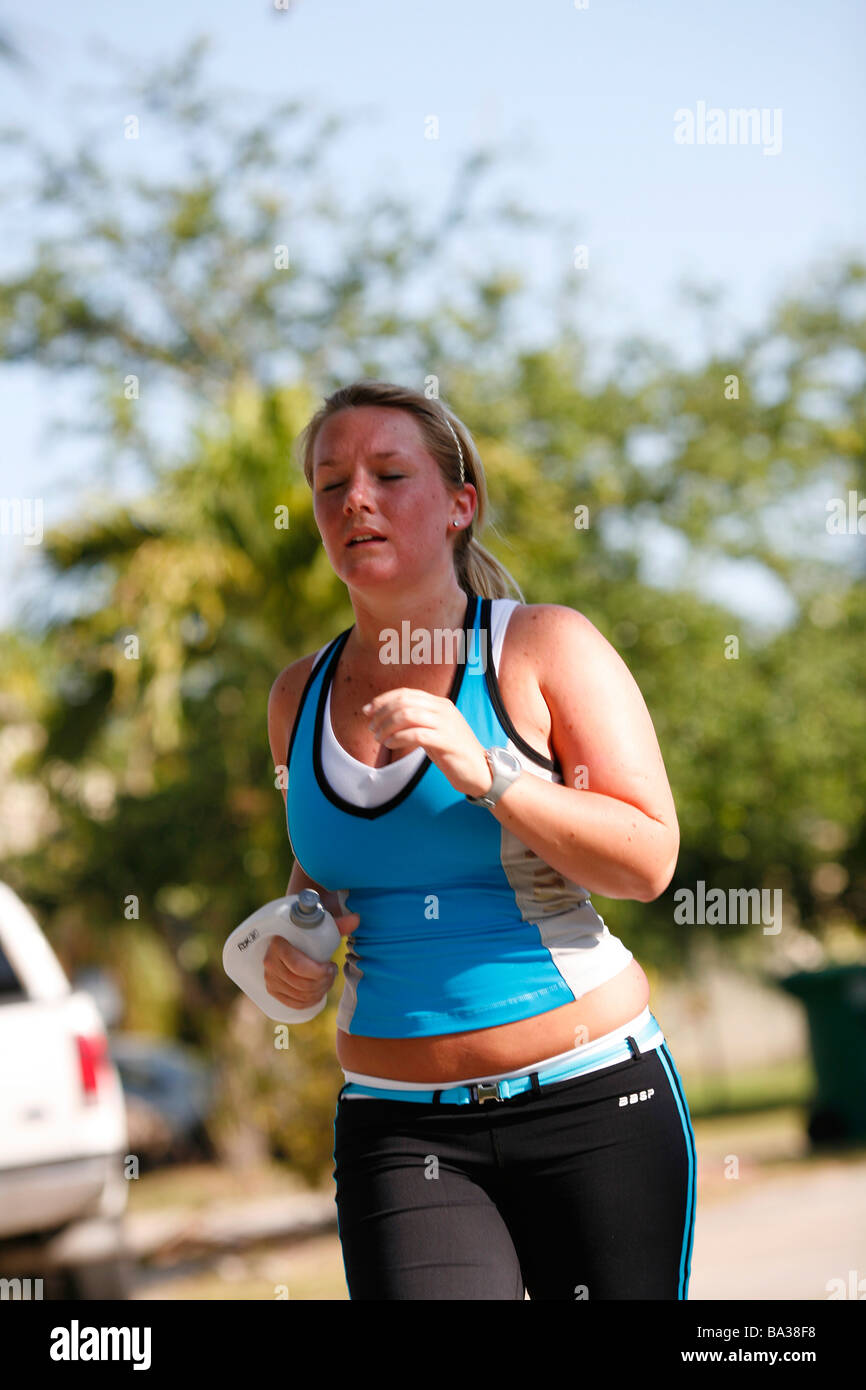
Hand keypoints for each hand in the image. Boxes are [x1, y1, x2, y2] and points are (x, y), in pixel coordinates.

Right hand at [263, 888, 358, 1009]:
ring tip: (328, 980)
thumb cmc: (307, 932)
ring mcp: (270, 978)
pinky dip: (310, 1001)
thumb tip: (356, 919)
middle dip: (323, 982)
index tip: (331, 965)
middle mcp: (270, 963)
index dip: (320, 971)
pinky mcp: (273, 990)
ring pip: (300, 994)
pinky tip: (319, 992)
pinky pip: (294, 1003)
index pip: (299, 966)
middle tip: (332, 973)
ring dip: (319, 991)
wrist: (289, 938)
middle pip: (301, 983)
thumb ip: (337, 923)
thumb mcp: (320, 925)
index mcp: (278, 945)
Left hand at [362, 689, 492, 798]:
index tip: (367, 710)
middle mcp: (443, 709)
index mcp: (439, 703)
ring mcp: (446, 724)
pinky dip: (398, 739)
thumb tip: (386, 716)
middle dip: (382, 714)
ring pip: (407, 716)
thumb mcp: (434, 729)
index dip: (383, 700)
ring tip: (379, 738)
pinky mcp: (446, 741)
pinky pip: (416, 734)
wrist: (480, 770)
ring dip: (387, 727)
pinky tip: (390, 745)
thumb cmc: (453, 751)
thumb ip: (415, 720)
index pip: (406, 693)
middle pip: (404, 702)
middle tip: (372, 728)